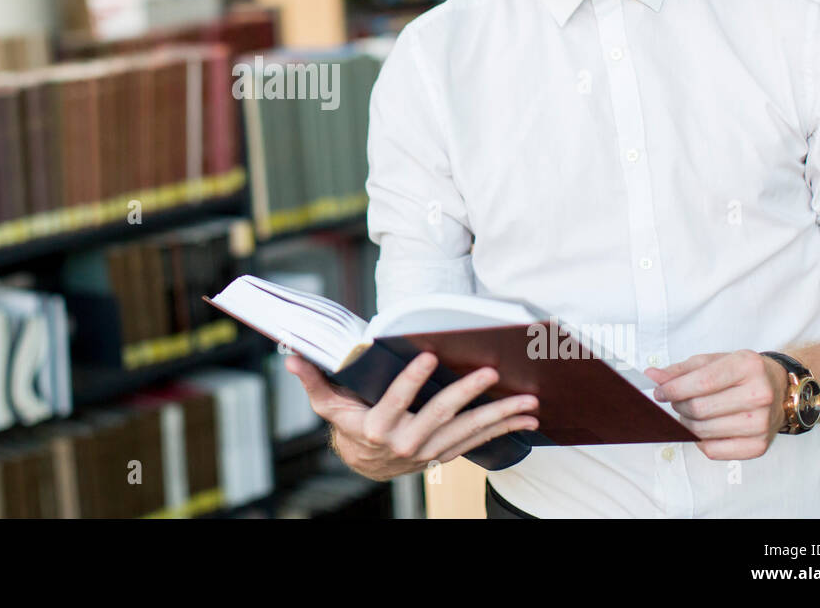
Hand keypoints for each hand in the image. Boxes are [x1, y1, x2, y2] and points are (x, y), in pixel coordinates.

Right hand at [284, 351, 539, 480]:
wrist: (366, 464)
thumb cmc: (350, 425)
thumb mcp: (329, 405)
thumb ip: (314, 381)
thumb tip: (292, 358)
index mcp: (377, 427)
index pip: (396, 401)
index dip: (411, 380)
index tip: (428, 356)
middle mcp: (406, 442)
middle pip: (440, 415)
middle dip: (467, 394)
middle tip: (489, 373)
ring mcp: (431, 450)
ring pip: (468, 431)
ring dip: (500, 416)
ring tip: (527, 402)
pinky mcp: (447, 452)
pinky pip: (478, 441)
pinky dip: (504, 430)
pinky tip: (527, 420)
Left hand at [644, 350, 786, 460]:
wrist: (779, 389)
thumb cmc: (743, 374)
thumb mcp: (713, 362)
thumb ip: (681, 370)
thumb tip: (652, 376)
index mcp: (747, 367)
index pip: (702, 382)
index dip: (673, 389)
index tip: (659, 392)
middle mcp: (760, 395)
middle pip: (700, 409)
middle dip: (678, 406)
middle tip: (676, 402)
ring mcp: (762, 423)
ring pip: (704, 431)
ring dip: (686, 424)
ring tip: (689, 414)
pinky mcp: (759, 446)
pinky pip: (714, 451)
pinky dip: (700, 441)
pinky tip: (703, 428)